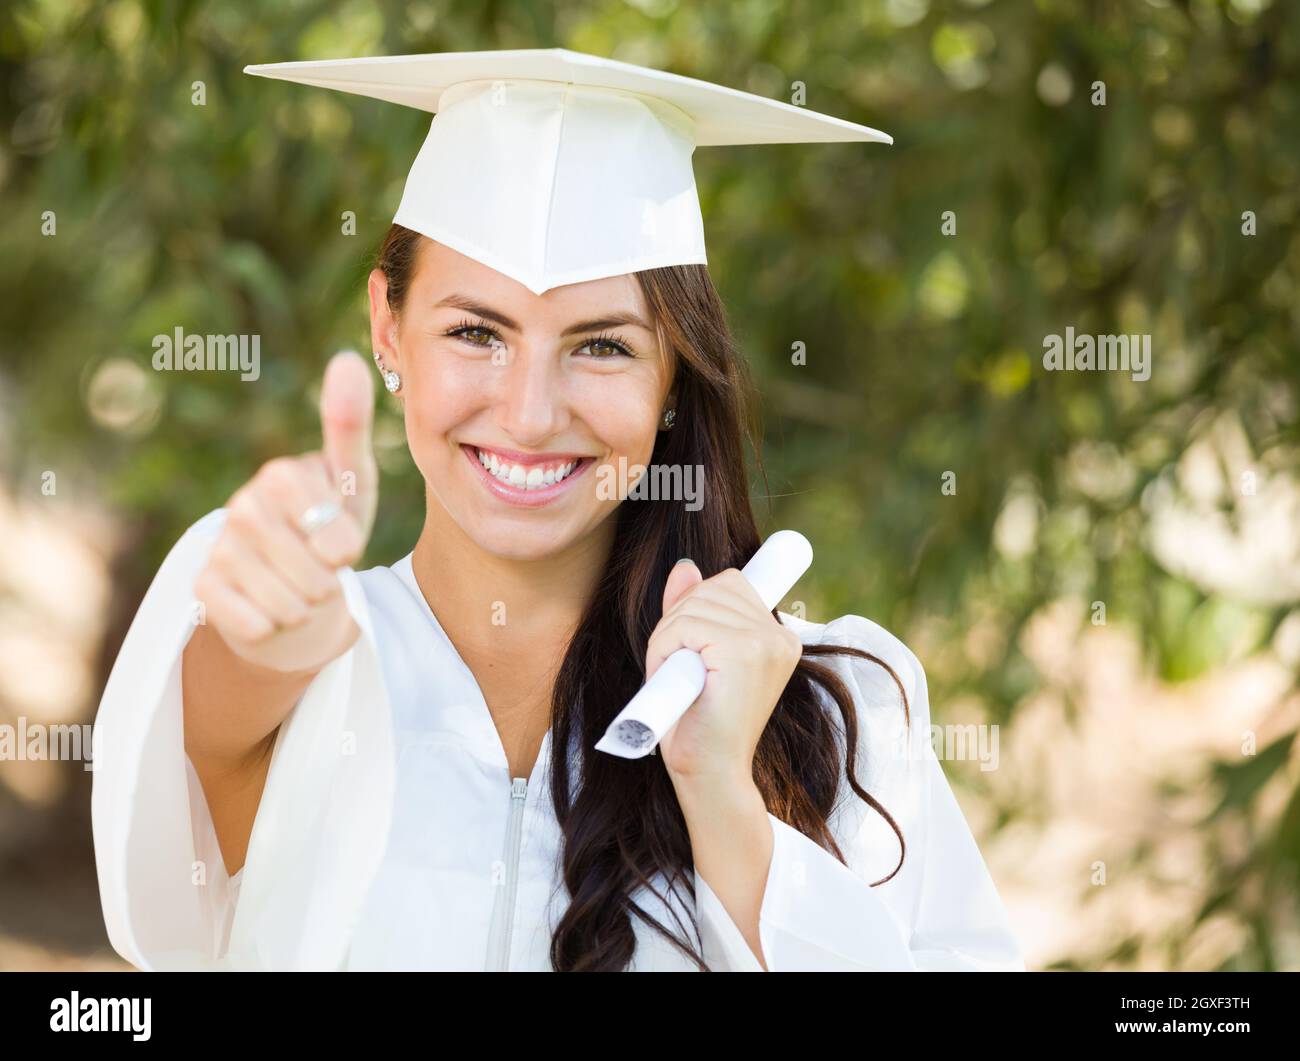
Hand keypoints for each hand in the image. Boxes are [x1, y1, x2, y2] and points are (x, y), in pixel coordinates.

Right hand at [193, 351, 378, 673]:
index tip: (339, 541)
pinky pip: (256, 625)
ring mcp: (219, 548)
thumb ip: (351, 427)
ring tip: (296, 587)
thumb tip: (346, 357)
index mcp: (281, 475)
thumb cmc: (328, 530)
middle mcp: (242, 506)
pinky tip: (265, 606)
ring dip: (303, 607)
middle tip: (317, 569)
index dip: (345, 550)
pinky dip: (272, 627)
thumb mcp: (352, 485)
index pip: (336, 538)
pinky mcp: (201, 590)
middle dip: (327, 583)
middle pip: (314, 574)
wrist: (290, 590)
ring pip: (288, 604)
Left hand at [648, 560, 803, 788]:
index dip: (695, 607)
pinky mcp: (743, 651)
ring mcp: (766, 642)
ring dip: (667, 639)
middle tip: (674, 670)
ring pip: (693, 606)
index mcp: (779, 638)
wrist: (711, 775)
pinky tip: (671, 679)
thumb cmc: (701, 725)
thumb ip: (692, 610)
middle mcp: (781, 636)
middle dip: (676, 623)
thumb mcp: (695, 657)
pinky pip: (684, 626)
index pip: (730, 583)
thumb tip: (685, 568)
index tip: (687, 649)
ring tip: (674, 678)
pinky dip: (663, 649)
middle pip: (710, 589)